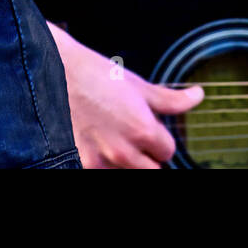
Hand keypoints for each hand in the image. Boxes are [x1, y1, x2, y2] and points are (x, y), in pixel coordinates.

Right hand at [49, 22, 202, 167]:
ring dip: (124, 162)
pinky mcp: (80, 165)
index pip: (167, 151)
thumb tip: (197, 96)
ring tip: (110, 138)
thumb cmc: (93, 74)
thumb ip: (170, 99)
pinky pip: (102, 172)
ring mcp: (100, 163)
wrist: (50, 73)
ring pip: (128, 174)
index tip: (147, 128)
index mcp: (143, 130)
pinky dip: (102, 163)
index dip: (159, 138)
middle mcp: (123, 153)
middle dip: (147, 156)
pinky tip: (94, 143)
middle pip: (152, 171)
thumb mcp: (135, 83)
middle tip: (132, 138)